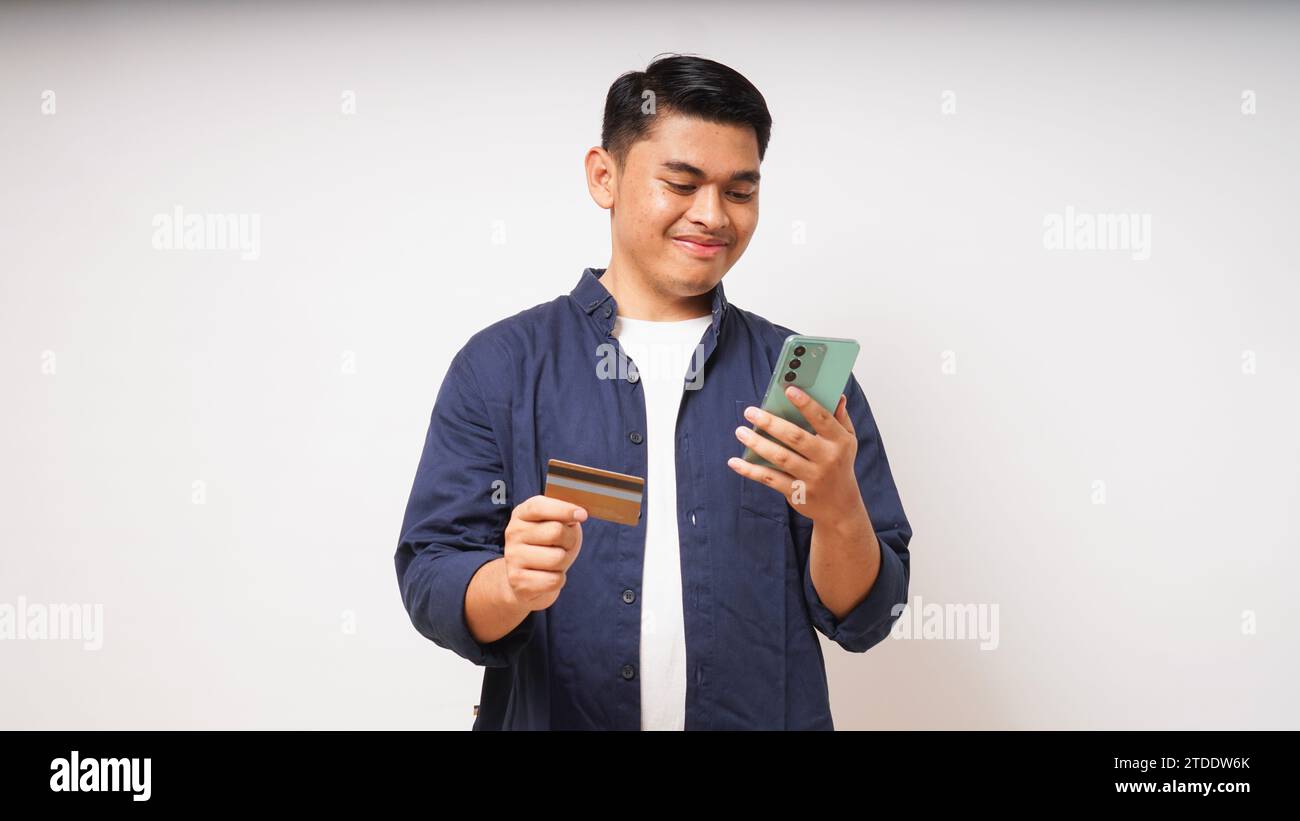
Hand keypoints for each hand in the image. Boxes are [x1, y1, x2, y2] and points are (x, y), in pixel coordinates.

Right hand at [501, 495, 586, 611]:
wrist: (525, 578)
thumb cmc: (546, 546)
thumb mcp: (555, 524)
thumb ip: (564, 516)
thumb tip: (579, 515)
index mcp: (521, 514)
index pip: (539, 507)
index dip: (564, 510)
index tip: (582, 515)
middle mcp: (513, 533)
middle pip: (556, 531)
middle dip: (569, 540)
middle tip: (563, 546)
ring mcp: (512, 557)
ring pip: (558, 558)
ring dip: (564, 562)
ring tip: (553, 562)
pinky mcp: (517, 580)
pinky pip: (554, 580)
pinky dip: (558, 579)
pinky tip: (547, 576)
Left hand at [727, 386, 866, 525]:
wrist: (840, 507)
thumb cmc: (840, 465)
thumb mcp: (848, 441)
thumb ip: (840, 419)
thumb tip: (838, 396)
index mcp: (839, 442)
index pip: (822, 419)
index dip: (806, 404)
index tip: (789, 389)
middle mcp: (827, 459)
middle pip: (795, 437)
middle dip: (771, 422)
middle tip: (750, 412)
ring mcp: (812, 478)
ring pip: (780, 457)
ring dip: (757, 443)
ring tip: (740, 431)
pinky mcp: (797, 493)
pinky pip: (770, 479)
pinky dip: (751, 471)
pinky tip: (735, 462)